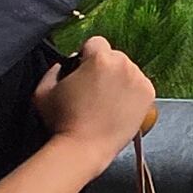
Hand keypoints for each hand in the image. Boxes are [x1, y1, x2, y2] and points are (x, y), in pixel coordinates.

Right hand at [34, 36, 156, 153]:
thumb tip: (62, 65)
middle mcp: (123, 64)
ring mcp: (138, 79)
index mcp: (99, 58)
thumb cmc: (62, 121)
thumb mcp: (43, 91)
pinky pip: (139, 85)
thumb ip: (52, 70)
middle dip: (103, 68)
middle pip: (113, 56)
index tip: (82, 72)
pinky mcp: (149, 95)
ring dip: (117, 80)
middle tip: (92, 90)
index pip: (95, 43)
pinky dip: (130, 93)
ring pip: (127, 70)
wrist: (84, 149)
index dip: (85, 56)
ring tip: (104, 102)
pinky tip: (117, 107)